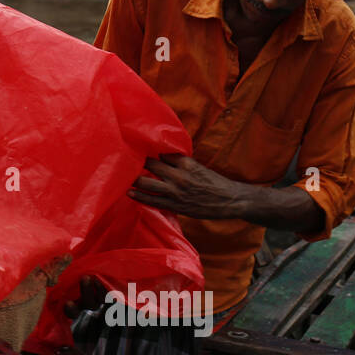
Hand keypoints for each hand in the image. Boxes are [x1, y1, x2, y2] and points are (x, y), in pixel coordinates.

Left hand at [128, 154, 247, 219]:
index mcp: (185, 163)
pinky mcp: (175, 204)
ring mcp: (175, 191)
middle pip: (151, 165)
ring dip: (135, 179)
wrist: (229, 200)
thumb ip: (179, 161)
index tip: (136, 149)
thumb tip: (160, 155)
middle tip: (125, 160)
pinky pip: (152, 200)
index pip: (161, 153)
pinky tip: (130, 192)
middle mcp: (179, 175)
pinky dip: (139, 196)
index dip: (148, 152)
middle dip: (138, 162)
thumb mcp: (197, 167)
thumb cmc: (213, 182)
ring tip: (125, 176)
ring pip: (147, 182)